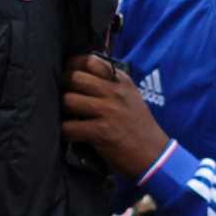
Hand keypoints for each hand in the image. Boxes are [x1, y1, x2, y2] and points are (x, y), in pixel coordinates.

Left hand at [60, 53, 170, 176]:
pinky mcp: (101, 132)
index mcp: (121, 81)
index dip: (73, 65)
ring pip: (69, 100)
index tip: (68, 72)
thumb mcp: (130, 97)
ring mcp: (108, 111)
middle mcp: (115, 92)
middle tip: (61, 95)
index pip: (91, 60)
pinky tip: (70, 134)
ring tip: (67, 116)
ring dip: (62, 109)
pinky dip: (65, 131)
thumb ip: (110, 83)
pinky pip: (69, 127)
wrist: (154, 155)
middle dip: (63, 86)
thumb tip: (81, 73)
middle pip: (75, 77)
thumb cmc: (138, 126)